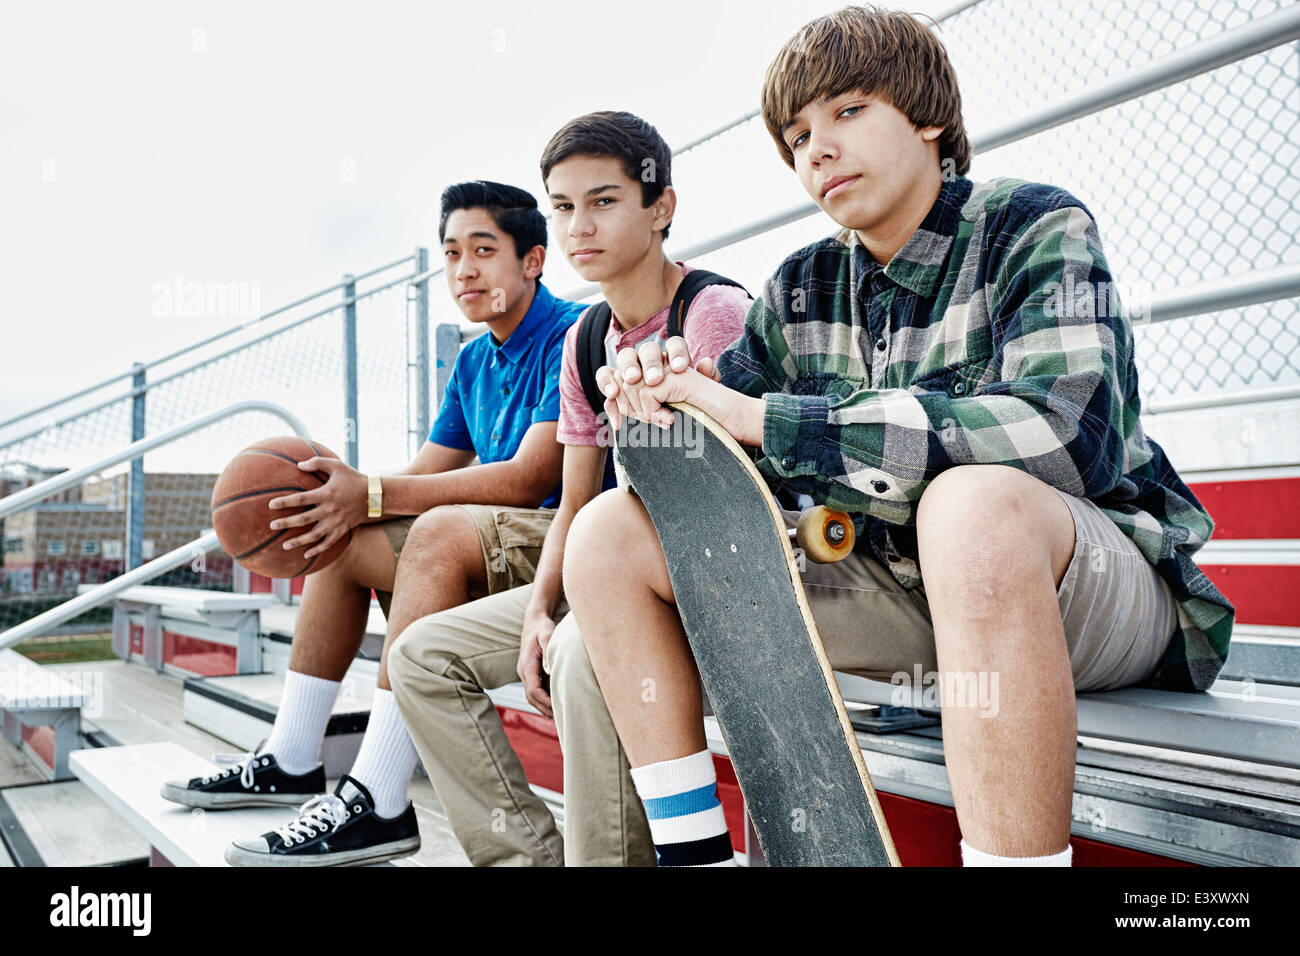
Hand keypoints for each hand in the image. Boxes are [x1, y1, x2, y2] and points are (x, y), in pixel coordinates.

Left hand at [266, 458, 367, 558]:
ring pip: (314, 535)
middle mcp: (330, 510)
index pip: (301, 499)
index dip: (285, 502)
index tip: (271, 505)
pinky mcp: (342, 529)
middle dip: (287, 523)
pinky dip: (317, 549)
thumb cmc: (353, 478)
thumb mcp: (337, 465)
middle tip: (272, 525)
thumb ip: (317, 463)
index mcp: (326, 494)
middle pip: (304, 519)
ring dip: (299, 541)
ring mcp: (336, 522)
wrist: (374, 495)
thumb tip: (298, 465)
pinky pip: (328, 542)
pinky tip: (305, 554)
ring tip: (284, 545)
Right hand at [517, 605, 555, 716]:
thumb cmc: (542, 627)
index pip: (533, 690)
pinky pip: (536, 690)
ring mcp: (526, 673)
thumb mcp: (547, 634)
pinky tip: (557, 703)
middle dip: (545, 708)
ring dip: (544, 706)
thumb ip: (549, 650)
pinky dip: (545, 699)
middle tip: (561, 718)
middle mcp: (524, 671)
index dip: (545, 701)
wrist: (534, 621)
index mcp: (526, 665)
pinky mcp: (531, 673)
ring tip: (560, 715)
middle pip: (531, 697)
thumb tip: (549, 670)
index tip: (558, 708)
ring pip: (532, 696)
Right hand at [596, 336, 720, 428]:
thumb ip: (706, 379)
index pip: (676, 345)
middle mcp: (651, 359)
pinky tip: (613, 397)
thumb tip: (706, 363)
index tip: (681, 369)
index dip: (678, 354)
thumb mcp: (701, 396)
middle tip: (654, 380)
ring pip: (625, 356)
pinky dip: (607, 386)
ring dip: (627, 368)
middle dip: (651, 363)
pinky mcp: (614, 383)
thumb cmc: (686, 408)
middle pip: (648, 349)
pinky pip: (605, 376)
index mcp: (674, 358)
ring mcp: (630, 368)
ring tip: (632, 382)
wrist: (668, 425)